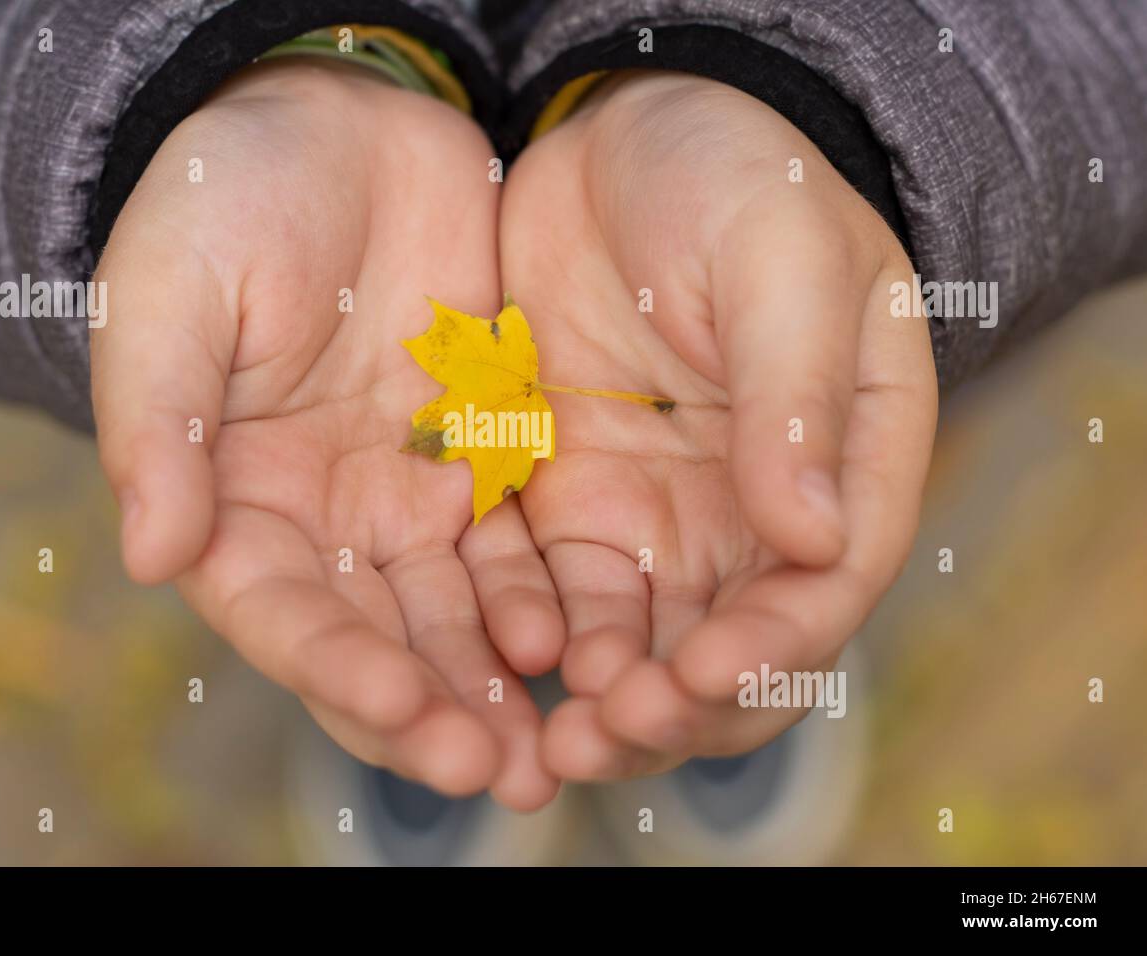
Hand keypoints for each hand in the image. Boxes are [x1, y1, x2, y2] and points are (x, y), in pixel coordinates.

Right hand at [91, 60, 562, 809]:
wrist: (334, 122)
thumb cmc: (227, 200)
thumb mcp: (171, 296)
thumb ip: (159, 427)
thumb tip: (153, 557)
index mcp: (234, 500)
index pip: (284, 614)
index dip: (339, 672)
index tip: (406, 716)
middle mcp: (321, 520)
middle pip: (378, 641)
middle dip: (435, 712)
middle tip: (501, 775)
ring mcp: (404, 494)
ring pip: (454, 616)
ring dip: (498, 685)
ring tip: (555, 748)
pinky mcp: (478, 457)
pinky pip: (513, 548)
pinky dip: (539, 602)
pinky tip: (576, 646)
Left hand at [500, 71, 937, 778]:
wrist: (622, 135)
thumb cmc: (732, 177)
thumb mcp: (780, 259)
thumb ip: (795, 392)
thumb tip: (812, 537)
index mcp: (842, 464)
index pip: (822, 589)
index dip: (769, 648)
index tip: (701, 672)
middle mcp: (753, 514)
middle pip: (728, 649)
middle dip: (674, 709)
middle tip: (604, 736)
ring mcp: (657, 516)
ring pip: (639, 646)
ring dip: (600, 704)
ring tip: (550, 741)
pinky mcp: (569, 503)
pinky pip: (554, 598)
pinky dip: (535, 645)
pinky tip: (501, 669)